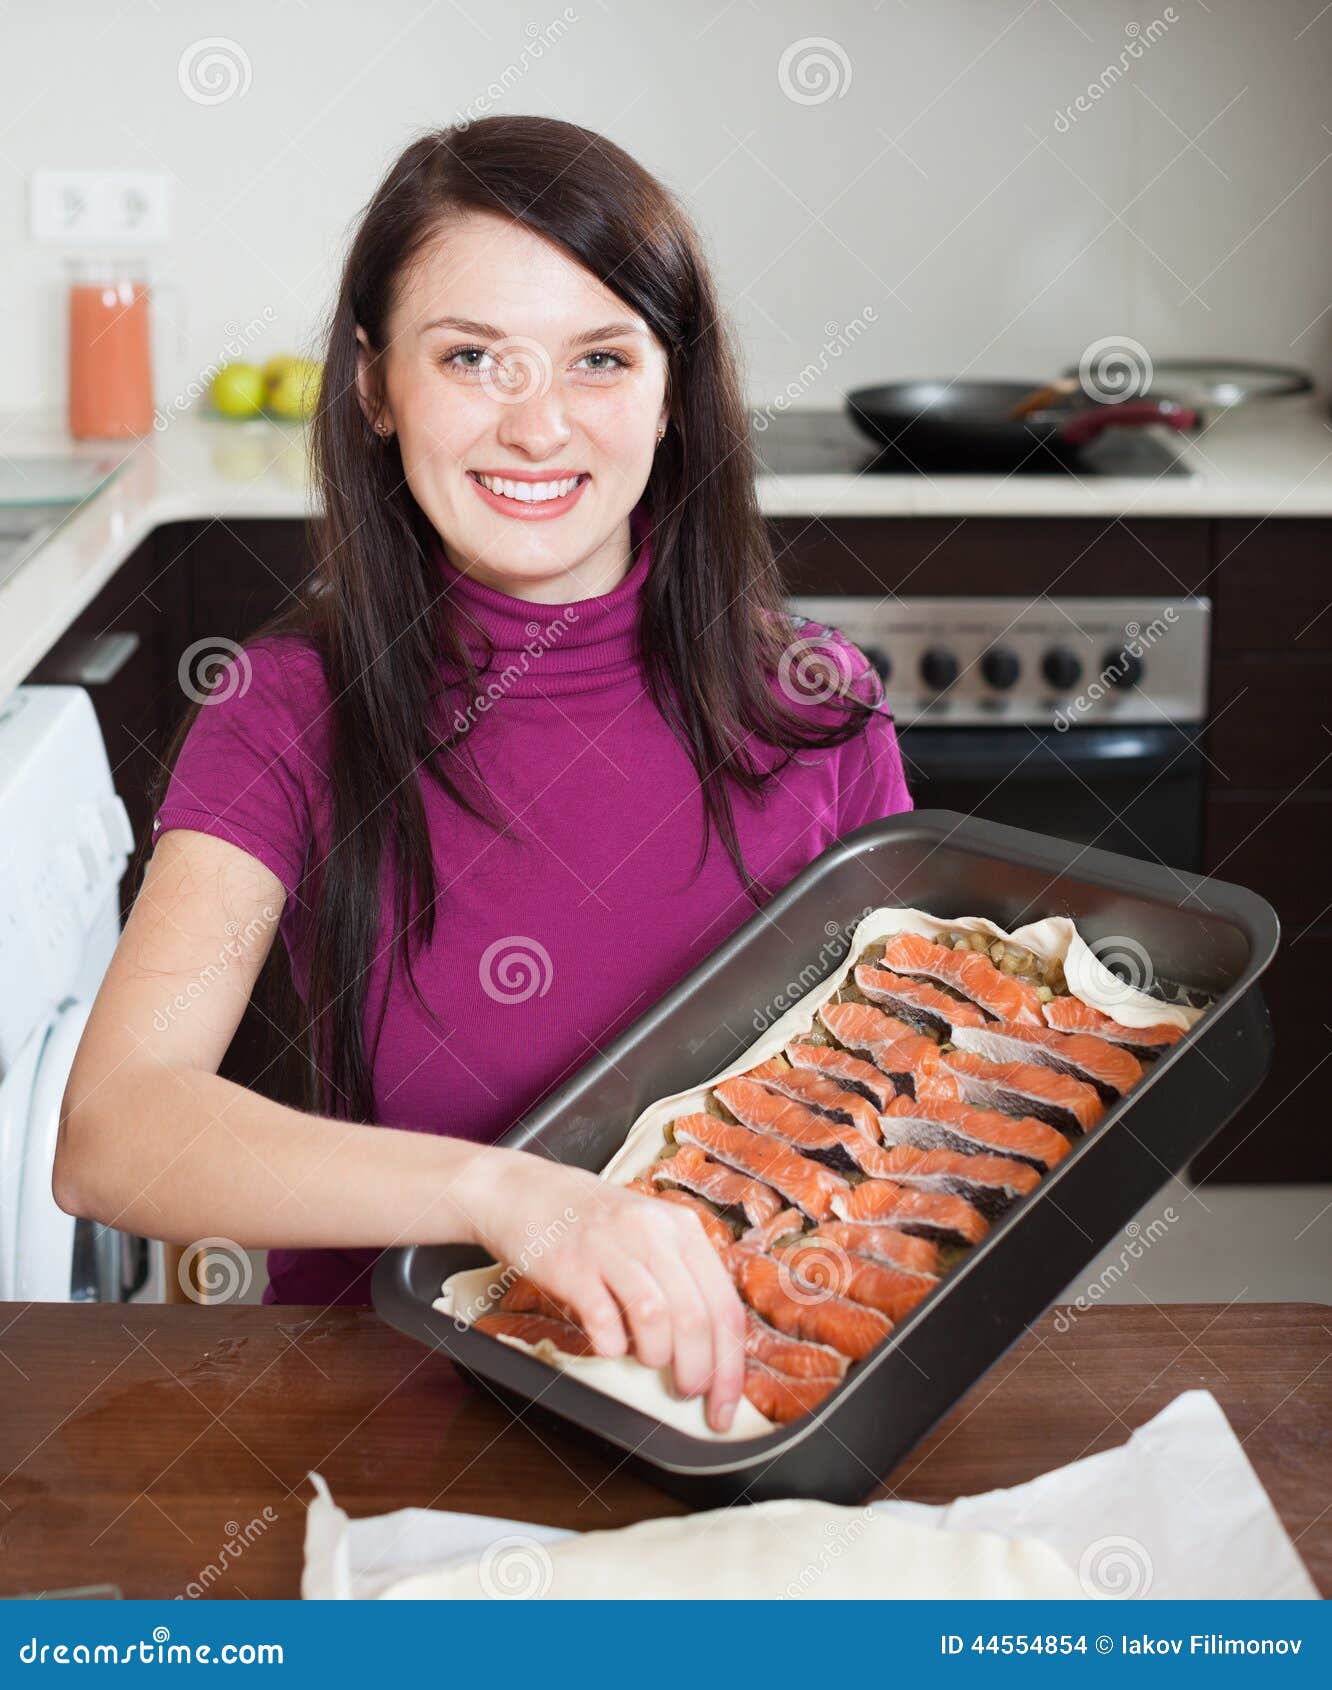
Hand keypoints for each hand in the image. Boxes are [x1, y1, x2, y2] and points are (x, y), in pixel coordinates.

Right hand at [462, 1148, 746, 1431]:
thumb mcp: (651, 1235)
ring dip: (656, 1355)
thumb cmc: (594, 1223)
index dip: (730, 1366)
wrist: (525, 1192)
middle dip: (697, 1370)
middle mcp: (653, 1232)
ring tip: (647, 1360)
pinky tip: (609, 1343)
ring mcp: (611, 1246)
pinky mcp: (572, 1265)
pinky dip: (612, 1346)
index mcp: (683, 1229)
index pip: (725, 1306)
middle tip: (686, 1391)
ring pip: (657, 1316)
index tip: (725, 1405)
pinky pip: (604, 1320)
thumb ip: (682, 1279)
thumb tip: (711, 1351)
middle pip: (696, 1316)